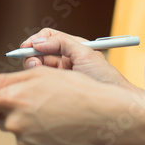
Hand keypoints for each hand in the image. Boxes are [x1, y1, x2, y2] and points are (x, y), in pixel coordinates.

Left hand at [0, 67, 132, 144]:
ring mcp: (26, 142)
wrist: (104, 117)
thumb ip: (4, 79)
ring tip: (52, 115)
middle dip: (12, 112)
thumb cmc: (77, 90)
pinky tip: (55, 129)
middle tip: (37, 103)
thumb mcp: (40, 74)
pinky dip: (38, 139)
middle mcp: (15, 123)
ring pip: (17, 132)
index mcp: (12, 99)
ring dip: (27, 125)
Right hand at [17, 28, 132, 88]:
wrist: (115, 107)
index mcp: (74, 48)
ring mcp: (62, 75)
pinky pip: (42, 81)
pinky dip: (37, 79)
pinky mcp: (59, 90)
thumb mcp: (85, 54)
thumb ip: (62, 43)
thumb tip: (39, 42)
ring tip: (37, 72)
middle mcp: (66, 60)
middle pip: (41, 51)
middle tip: (33, 63)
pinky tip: (40, 83)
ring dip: (34, 67)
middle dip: (33, 54)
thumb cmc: (105, 79)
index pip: (50, 37)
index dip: (37, 40)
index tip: (28, 46)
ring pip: (39, 67)